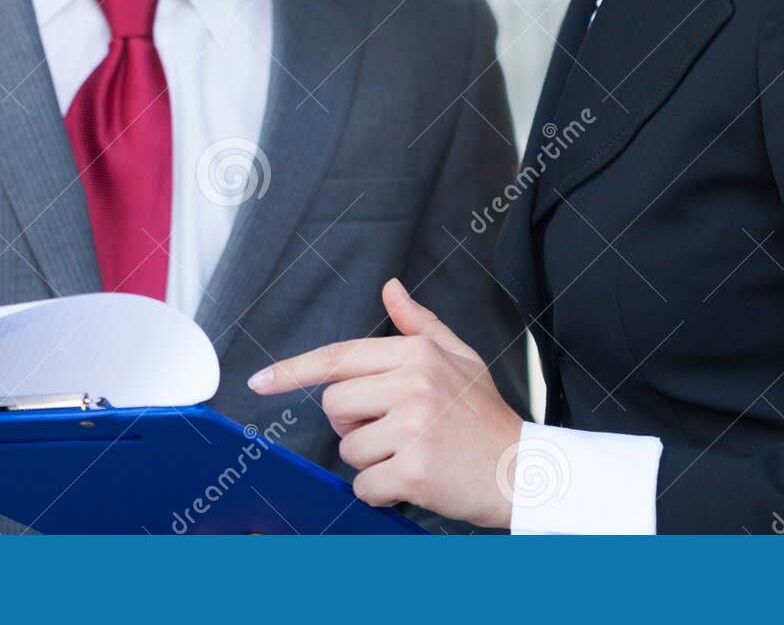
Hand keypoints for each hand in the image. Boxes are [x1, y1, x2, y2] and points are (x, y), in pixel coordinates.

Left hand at [247, 278, 522, 527]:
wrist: (522, 469)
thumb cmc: (485, 416)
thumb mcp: (459, 357)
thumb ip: (419, 324)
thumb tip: (391, 289)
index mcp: (417, 354)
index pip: (339, 357)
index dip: (294, 370)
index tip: (261, 382)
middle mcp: (413, 384)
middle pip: (335, 406)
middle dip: (353, 424)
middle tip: (394, 430)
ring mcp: (413, 427)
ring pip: (348, 449)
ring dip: (370, 461)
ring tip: (412, 454)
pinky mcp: (413, 470)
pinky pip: (364, 486)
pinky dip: (381, 493)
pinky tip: (413, 482)